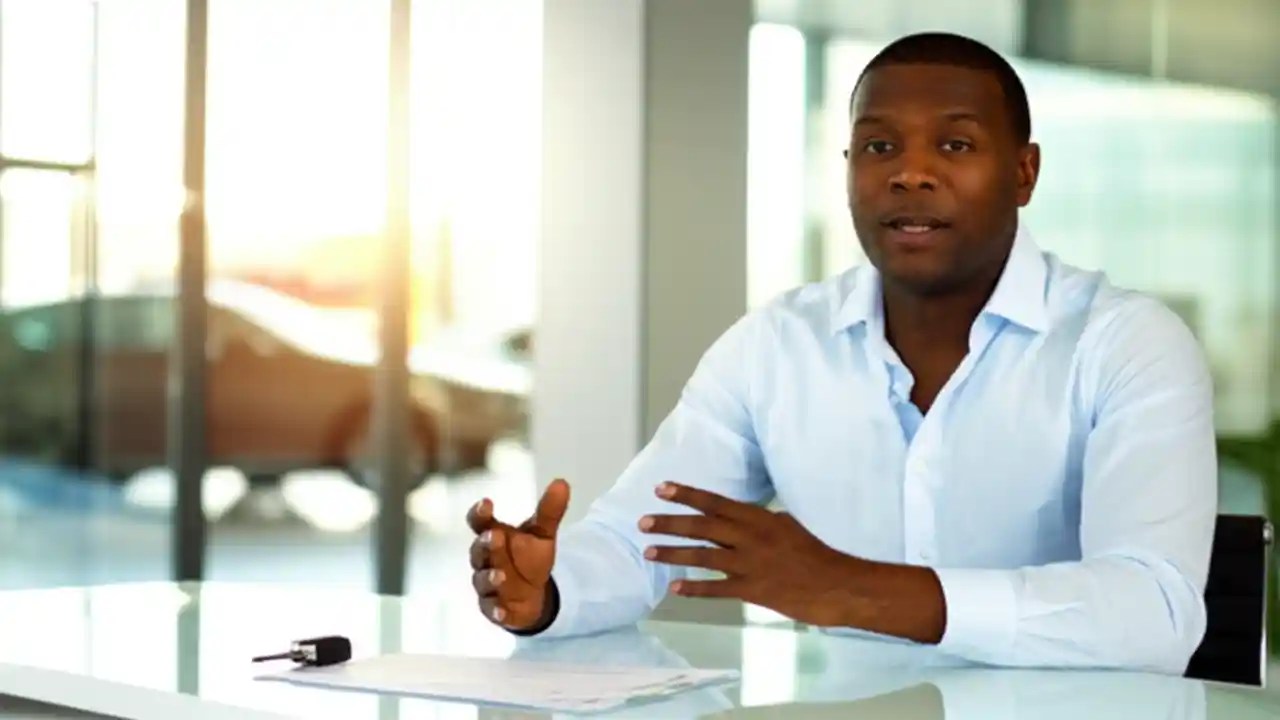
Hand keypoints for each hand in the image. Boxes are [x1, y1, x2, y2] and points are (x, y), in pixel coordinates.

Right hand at [466, 478, 569, 630]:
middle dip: (486, 544)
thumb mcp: (543, 533)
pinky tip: (503, 611)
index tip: (487, 503)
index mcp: (493, 534)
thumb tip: (562, 482)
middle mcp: (484, 559)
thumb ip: (549, 510)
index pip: (479, 521)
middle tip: (495, 536)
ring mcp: (486, 584)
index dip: (480, 513)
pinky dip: (496, 610)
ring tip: (501, 575)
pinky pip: (491, 609)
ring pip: (483, 580)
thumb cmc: (529, 556)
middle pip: (479, 550)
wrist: (533, 593)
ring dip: (490, 577)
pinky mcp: (492, 607)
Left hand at [638, 482, 863, 626]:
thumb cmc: (814, 553)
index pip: (715, 502)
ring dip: (673, 553)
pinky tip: (674, 588)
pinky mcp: (752, 590)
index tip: (662, 488)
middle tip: (642, 522)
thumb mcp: (787, 525)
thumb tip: (742, 517)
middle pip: (702, 527)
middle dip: (670, 523)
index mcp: (758, 518)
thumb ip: (760, 522)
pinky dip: (694, 588)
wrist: (837, 584)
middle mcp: (749, 537)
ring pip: (703, 556)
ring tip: (648, 552)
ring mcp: (749, 564)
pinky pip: (716, 589)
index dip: (687, 494)